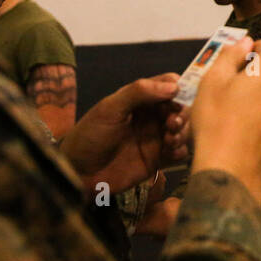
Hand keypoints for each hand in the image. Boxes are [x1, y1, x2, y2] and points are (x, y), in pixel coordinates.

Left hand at [59, 73, 186, 196]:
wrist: (78, 174)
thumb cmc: (90, 136)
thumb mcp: (109, 109)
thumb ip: (138, 93)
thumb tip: (173, 85)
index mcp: (139, 100)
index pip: (166, 86)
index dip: (177, 88)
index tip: (179, 94)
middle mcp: (150, 117)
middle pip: (179, 107)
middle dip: (182, 112)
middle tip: (172, 122)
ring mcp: (155, 138)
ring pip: (182, 129)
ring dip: (182, 131)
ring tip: (170, 139)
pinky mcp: (158, 159)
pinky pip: (179, 152)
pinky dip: (181, 150)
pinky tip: (172, 152)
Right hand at [189, 38, 260, 205]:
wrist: (231, 172)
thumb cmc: (216, 123)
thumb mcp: (212, 81)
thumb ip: (230, 54)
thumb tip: (245, 41)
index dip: (250, 51)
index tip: (237, 65)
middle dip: (259, 80)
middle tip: (235, 98)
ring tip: (245, 120)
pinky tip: (255, 136)